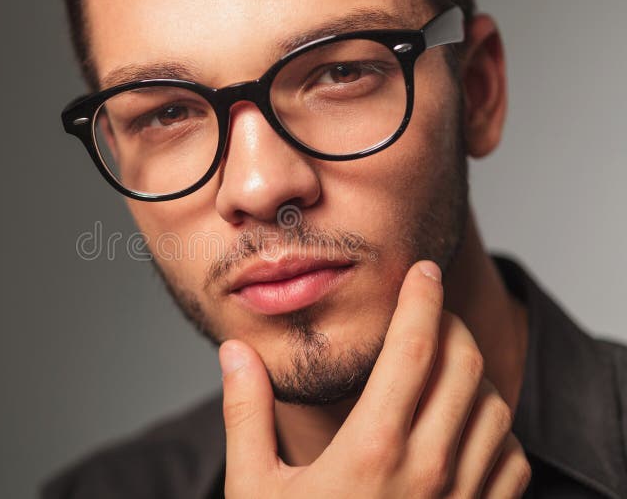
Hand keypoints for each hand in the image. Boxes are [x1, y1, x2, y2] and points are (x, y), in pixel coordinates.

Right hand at [219, 260, 530, 497]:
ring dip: (473, 374)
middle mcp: (427, 469)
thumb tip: (235, 352)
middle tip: (428, 311)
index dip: (421, 298)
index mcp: (371, 449)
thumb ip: (246, 413)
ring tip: (443, 363)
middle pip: (465, 365)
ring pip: (495, 407)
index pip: (415, 348)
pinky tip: (464, 425)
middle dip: (451, 324)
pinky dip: (496, 427)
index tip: (420, 271)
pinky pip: (512, 458)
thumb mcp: (255, 488)